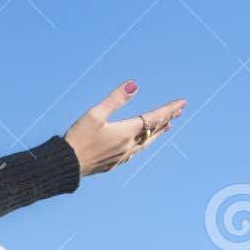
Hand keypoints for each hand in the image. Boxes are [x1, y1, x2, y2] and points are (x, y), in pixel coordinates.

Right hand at [63, 81, 184, 175]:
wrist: (67, 164)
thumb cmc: (79, 137)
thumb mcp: (95, 114)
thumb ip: (115, 99)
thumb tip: (134, 85)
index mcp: (127, 132)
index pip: (154, 118)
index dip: (169, 110)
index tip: (182, 103)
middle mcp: (129, 145)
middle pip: (154, 131)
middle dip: (167, 119)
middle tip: (179, 111)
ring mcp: (123, 156)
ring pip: (147, 143)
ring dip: (158, 132)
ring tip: (167, 127)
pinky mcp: (115, 163)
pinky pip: (136, 151)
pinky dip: (145, 143)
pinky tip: (142, 143)